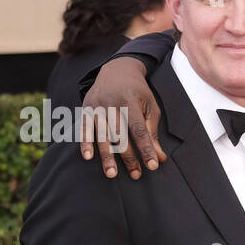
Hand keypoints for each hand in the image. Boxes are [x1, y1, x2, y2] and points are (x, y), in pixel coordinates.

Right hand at [80, 58, 164, 178]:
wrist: (116, 69)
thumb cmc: (138, 93)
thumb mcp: (150, 107)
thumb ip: (152, 132)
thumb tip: (160, 157)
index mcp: (131, 101)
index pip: (139, 129)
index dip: (146, 148)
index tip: (153, 165)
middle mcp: (112, 103)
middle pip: (120, 135)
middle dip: (128, 157)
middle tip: (135, 175)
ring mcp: (97, 105)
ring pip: (102, 134)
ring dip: (107, 156)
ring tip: (112, 174)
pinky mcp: (86, 108)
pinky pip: (84, 128)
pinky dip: (85, 142)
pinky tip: (87, 157)